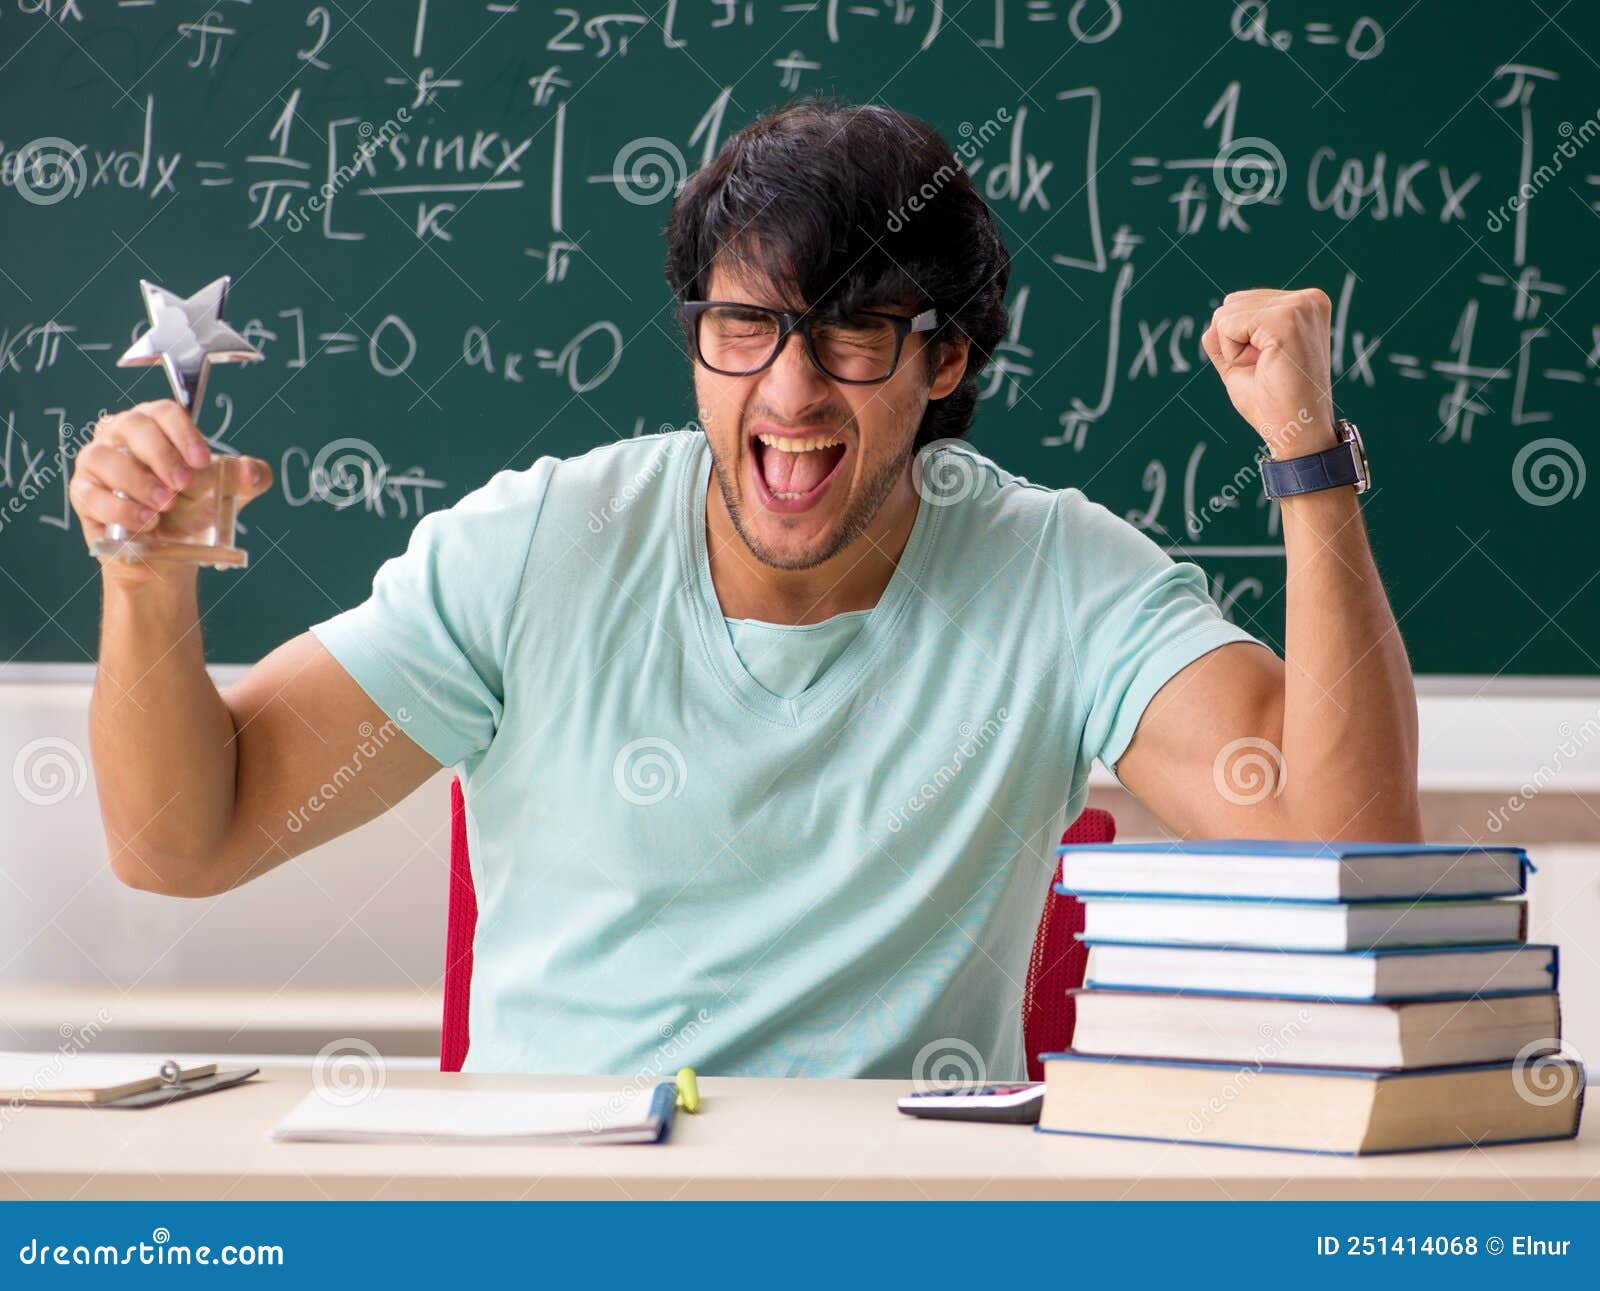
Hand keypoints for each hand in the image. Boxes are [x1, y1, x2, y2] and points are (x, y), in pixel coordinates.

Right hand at [70, 400, 273, 585]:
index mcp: (158, 425)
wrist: (169, 553)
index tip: (202, 461)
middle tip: (183, 485)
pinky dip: (120, 509)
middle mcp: (122, 436)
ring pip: (103, 457)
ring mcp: (97, 463)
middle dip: (161, 455)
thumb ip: (247, 478)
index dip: (183, 433)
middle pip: (133, 426)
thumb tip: (253, 471)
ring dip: (137, 482)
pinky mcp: (83, 493)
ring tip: (164, 506)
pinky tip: (145, 522)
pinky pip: (91, 494)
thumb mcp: (227, 494)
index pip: (165, 412)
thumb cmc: (193, 510)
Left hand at [1201, 288, 1336, 458]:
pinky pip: (1227, 325)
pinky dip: (1233, 353)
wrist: (1297, 431)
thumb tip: (1212, 323)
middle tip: (1266, 369)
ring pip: (1226, 313)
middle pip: (1230, 303)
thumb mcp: (1242, 363)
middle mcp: (1307, 299)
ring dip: (1234, 350)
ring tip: (1267, 369)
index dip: (1239, 341)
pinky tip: (1264, 367)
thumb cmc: (1273, 403)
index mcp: (1304, 305)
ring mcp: (1299, 306)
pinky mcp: (1286, 319)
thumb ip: (1225, 340)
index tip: (1268, 364)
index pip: (1241, 303)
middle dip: (1234, 343)